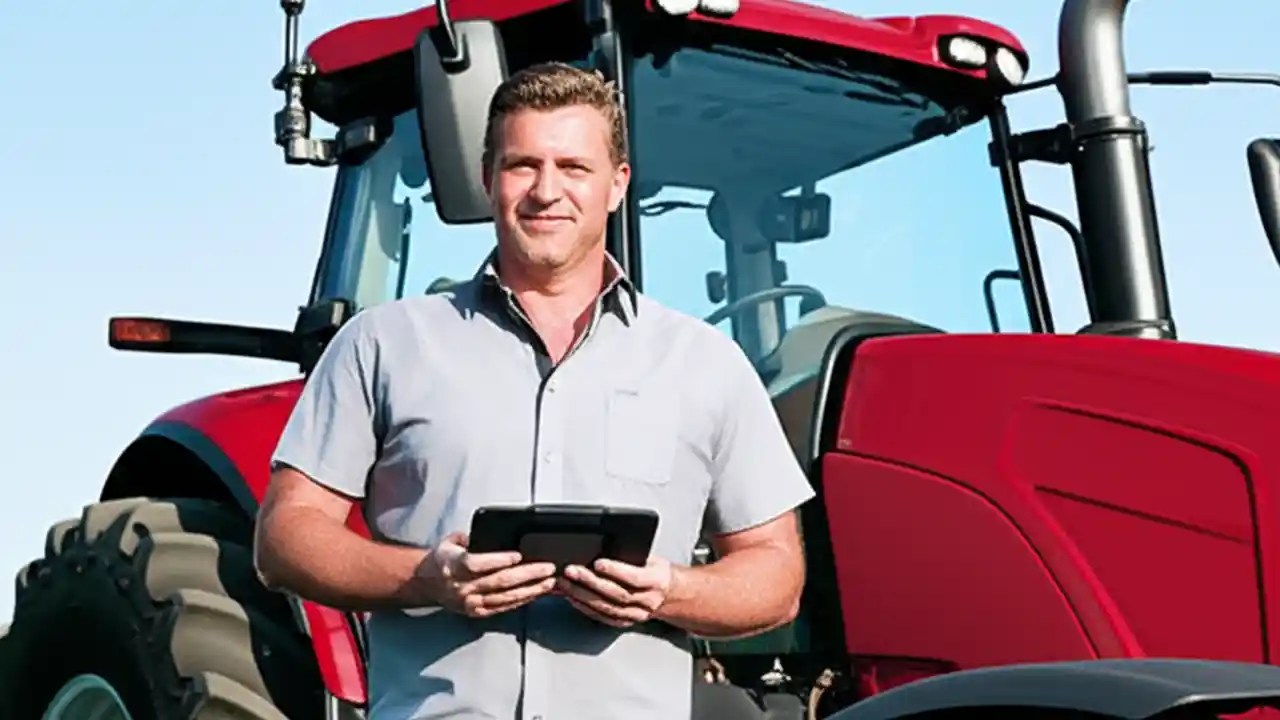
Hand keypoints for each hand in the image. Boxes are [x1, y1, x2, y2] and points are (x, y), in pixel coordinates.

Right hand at [421, 532, 556, 617]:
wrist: (426, 583)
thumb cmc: (442, 560)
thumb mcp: (451, 541)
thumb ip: (470, 537)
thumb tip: (489, 534)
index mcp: (453, 566)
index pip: (477, 564)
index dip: (498, 560)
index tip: (518, 556)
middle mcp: (462, 587)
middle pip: (499, 581)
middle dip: (527, 575)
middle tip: (547, 568)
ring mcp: (470, 602)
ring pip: (505, 597)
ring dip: (530, 590)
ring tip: (549, 582)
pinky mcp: (477, 612)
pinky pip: (503, 607)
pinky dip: (521, 600)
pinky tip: (535, 594)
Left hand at [557, 556, 673, 627]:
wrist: (670, 593)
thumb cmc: (657, 571)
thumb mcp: (650, 557)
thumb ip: (631, 554)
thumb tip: (604, 545)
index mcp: (657, 580)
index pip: (635, 577)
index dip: (615, 570)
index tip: (597, 562)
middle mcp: (648, 600)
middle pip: (617, 594)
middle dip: (590, 582)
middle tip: (571, 571)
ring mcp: (637, 614)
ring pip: (607, 607)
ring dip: (583, 596)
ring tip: (566, 584)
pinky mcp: (626, 622)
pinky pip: (604, 617)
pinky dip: (586, 608)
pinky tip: (573, 598)